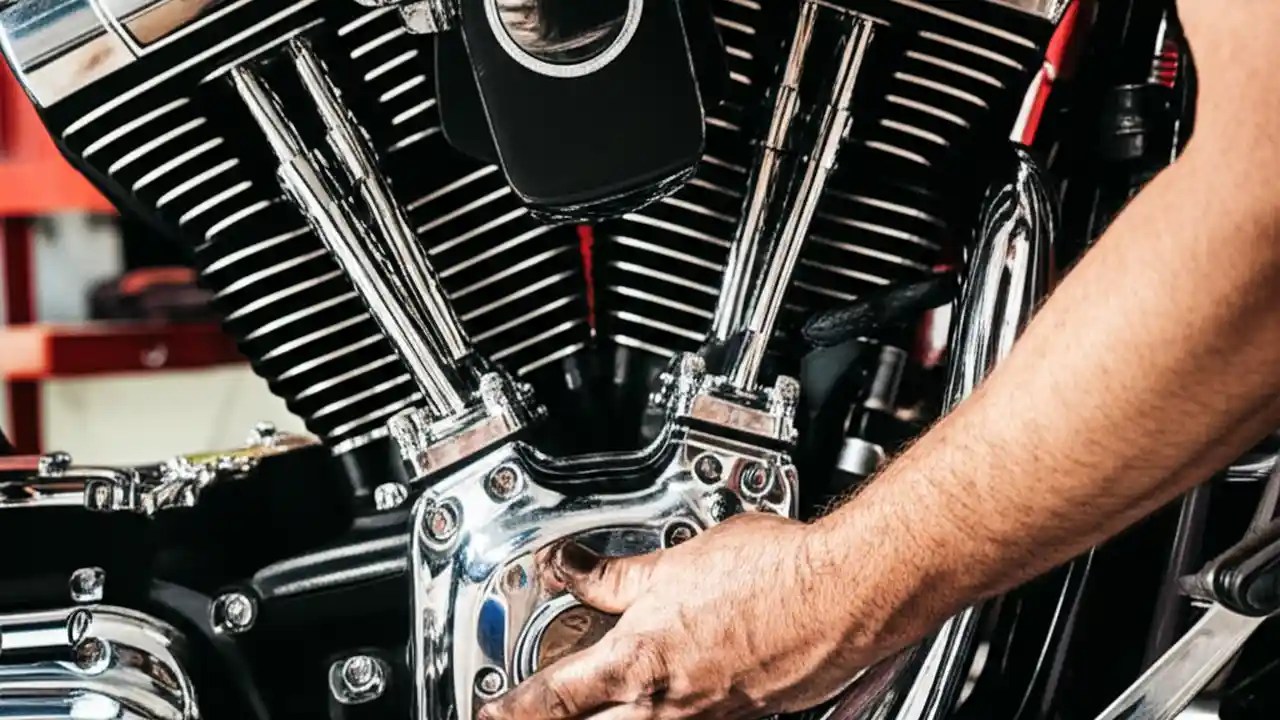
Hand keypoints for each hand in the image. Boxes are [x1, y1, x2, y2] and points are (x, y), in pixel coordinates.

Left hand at [478, 513, 881, 719]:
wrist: (841, 594)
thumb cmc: (769, 573)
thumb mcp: (673, 561)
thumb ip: (613, 574)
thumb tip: (567, 566)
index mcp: (639, 661)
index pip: (553, 699)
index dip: (509, 711)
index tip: (489, 713)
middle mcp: (667, 705)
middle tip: (527, 718)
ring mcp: (705, 719)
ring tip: (606, 706)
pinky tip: (667, 703)